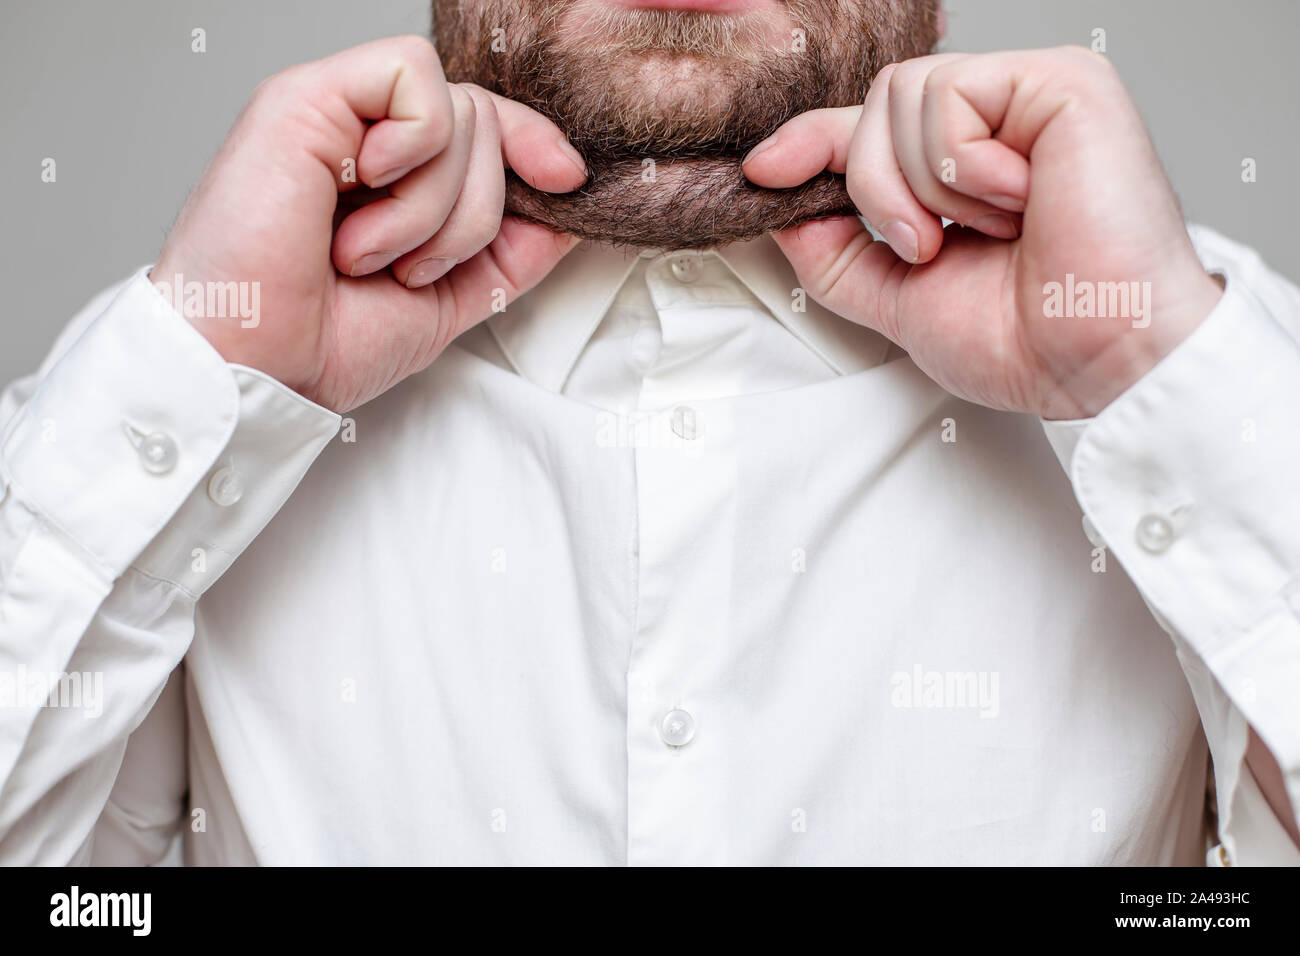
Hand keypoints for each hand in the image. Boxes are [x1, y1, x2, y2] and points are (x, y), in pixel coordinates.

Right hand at [151, 35, 586, 412]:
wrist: (259, 370)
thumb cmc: (326, 343)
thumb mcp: (453, 298)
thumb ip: (510, 249)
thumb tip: (568, 206)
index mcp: (395, 179)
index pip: (486, 126)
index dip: (534, 144)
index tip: (568, 181)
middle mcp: (367, 139)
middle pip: (485, 123)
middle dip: (472, 217)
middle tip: (405, 270)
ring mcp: (337, 114)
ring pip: (460, 111)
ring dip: (432, 210)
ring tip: (365, 253)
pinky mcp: (307, 97)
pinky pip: (413, 77)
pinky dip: (415, 148)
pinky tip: (363, 189)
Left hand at [743, 47, 1223, 419]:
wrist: (1097, 361)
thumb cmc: (1025, 339)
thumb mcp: (897, 297)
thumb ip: (836, 250)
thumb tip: (781, 206)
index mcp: (965, 168)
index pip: (868, 127)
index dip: (810, 142)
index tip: (763, 171)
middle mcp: (998, 122)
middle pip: (873, 105)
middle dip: (873, 190)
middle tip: (926, 247)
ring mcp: (1030, 95)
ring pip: (899, 95)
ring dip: (922, 187)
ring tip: (990, 230)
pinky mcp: (1061, 82)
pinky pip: (949, 95)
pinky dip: (962, 167)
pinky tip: (1020, 201)